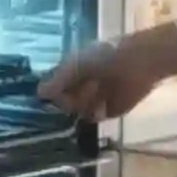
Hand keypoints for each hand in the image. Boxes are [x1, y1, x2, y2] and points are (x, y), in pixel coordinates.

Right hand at [37, 23, 176, 121]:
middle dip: (65, 102)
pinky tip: (98, 105)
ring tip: (94, 92)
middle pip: (62, 103)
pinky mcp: (108, 112)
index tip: (44, 100)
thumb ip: (58, 79)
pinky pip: (93, 119)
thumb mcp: (76, 64)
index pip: (52, 87)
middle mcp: (79, 86)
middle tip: (75, 93)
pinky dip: (92, 116)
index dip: (48, 94)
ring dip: (80, 107)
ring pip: (75, 112)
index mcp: (71, 70)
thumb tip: (38, 93)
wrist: (139, 63)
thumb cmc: (105, 56)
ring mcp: (92, 100)